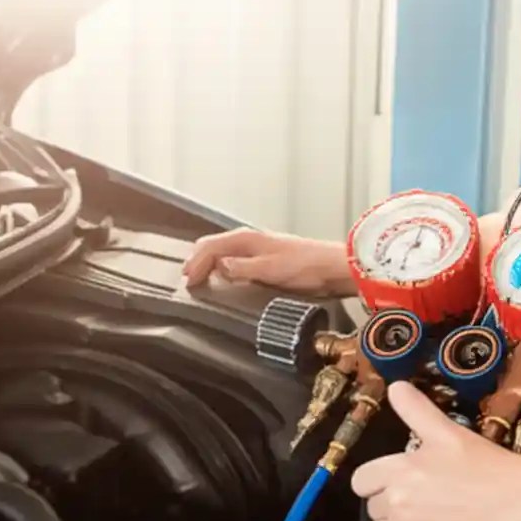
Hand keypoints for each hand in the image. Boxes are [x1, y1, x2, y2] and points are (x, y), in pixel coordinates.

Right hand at [182, 228, 355, 294]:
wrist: (333, 268)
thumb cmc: (306, 267)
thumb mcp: (270, 269)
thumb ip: (242, 268)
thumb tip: (219, 268)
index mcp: (247, 239)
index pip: (210, 247)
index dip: (196, 263)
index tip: (187, 281)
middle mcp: (250, 239)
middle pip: (214, 245)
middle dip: (198, 259)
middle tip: (188, 278)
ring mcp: (258, 248)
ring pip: (224, 251)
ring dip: (210, 263)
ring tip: (200, 278)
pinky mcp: (266, 259)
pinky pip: (236, 259)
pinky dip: (223, 267)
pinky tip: (225, 278)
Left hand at [351, 382, 520, 520]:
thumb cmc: (489, 468)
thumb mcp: (449, 433)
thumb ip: (416, 411)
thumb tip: (394, 387)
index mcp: (398, 470)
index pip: (361, 480)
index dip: (377, 482)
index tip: (397, 483)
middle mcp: (395, 502)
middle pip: (373, 507)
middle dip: (391, 504)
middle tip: (422, 503)